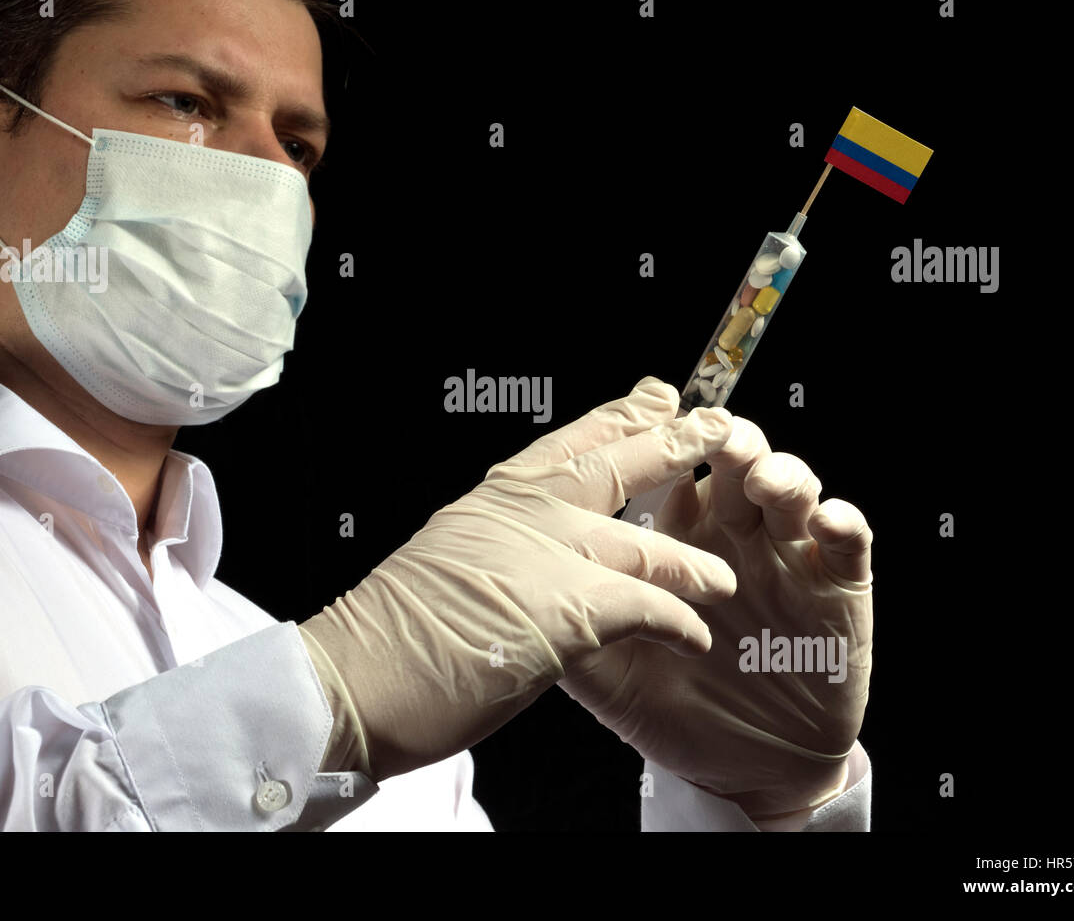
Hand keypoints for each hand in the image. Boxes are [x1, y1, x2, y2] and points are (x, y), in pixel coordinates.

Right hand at [299, 377, 739, 781]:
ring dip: (690, 562)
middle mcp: (523, 512)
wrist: (350, 678)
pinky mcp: (565, 607)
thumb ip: (499, 550)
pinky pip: (644, 605)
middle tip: (719, 425)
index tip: (655, 395)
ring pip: (643, 543)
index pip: (569, 444)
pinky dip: (674, 619)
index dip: (618, 417)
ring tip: (723, 577)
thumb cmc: (389, 636)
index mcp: (494, 499)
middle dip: (672, 444)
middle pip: (615, 465)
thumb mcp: (449, 564)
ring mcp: (545, 553)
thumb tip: (525, 561)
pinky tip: (696, 633)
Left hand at [558, 383, 873, 818]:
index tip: (655, 401)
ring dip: (781, 472)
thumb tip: (530, 586)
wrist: (747, 768)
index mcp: (677, 538)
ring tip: (762, 482)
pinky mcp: (837, 588)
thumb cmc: (676, 708)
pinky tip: (824, 522)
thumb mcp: (611, 673)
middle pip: (734, 462)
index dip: (664, 434)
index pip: (669, 469)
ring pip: (791, 488)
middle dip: (727, 439)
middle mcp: (734, 536)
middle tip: (716, 435)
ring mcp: (788, 557)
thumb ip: (578, 626)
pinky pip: (849, 542)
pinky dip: (841, 521)